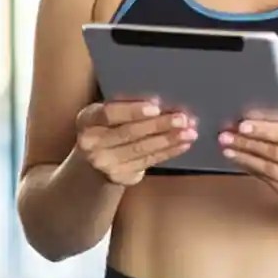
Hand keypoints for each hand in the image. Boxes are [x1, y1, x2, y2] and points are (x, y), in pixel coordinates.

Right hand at [74, 99, 197, 185]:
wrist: (95, 158)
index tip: (156, 106)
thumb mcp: (107, 113)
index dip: (133, 110)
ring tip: (190, 131)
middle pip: (129, 133)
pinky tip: (183, 144)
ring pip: (141, 149)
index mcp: (87, 120)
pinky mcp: (120, 176)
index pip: (109, 114)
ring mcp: (105, 163)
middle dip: (159, 125)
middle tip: (183, 118)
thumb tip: (159, 101)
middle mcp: (91, 144)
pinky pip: (148, 161)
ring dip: (168, 139)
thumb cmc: (107, 126)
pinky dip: (168, 152)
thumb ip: (127, 105)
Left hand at [219, 116, 277, 222]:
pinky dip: (252, 169)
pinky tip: (239, 161)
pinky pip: (271, 183)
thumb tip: (253, 116)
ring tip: (228, 148)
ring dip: (246, 156)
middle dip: (249, 142)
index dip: (266, 129)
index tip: (242, 124)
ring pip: (272, 169)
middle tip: (227, 135)